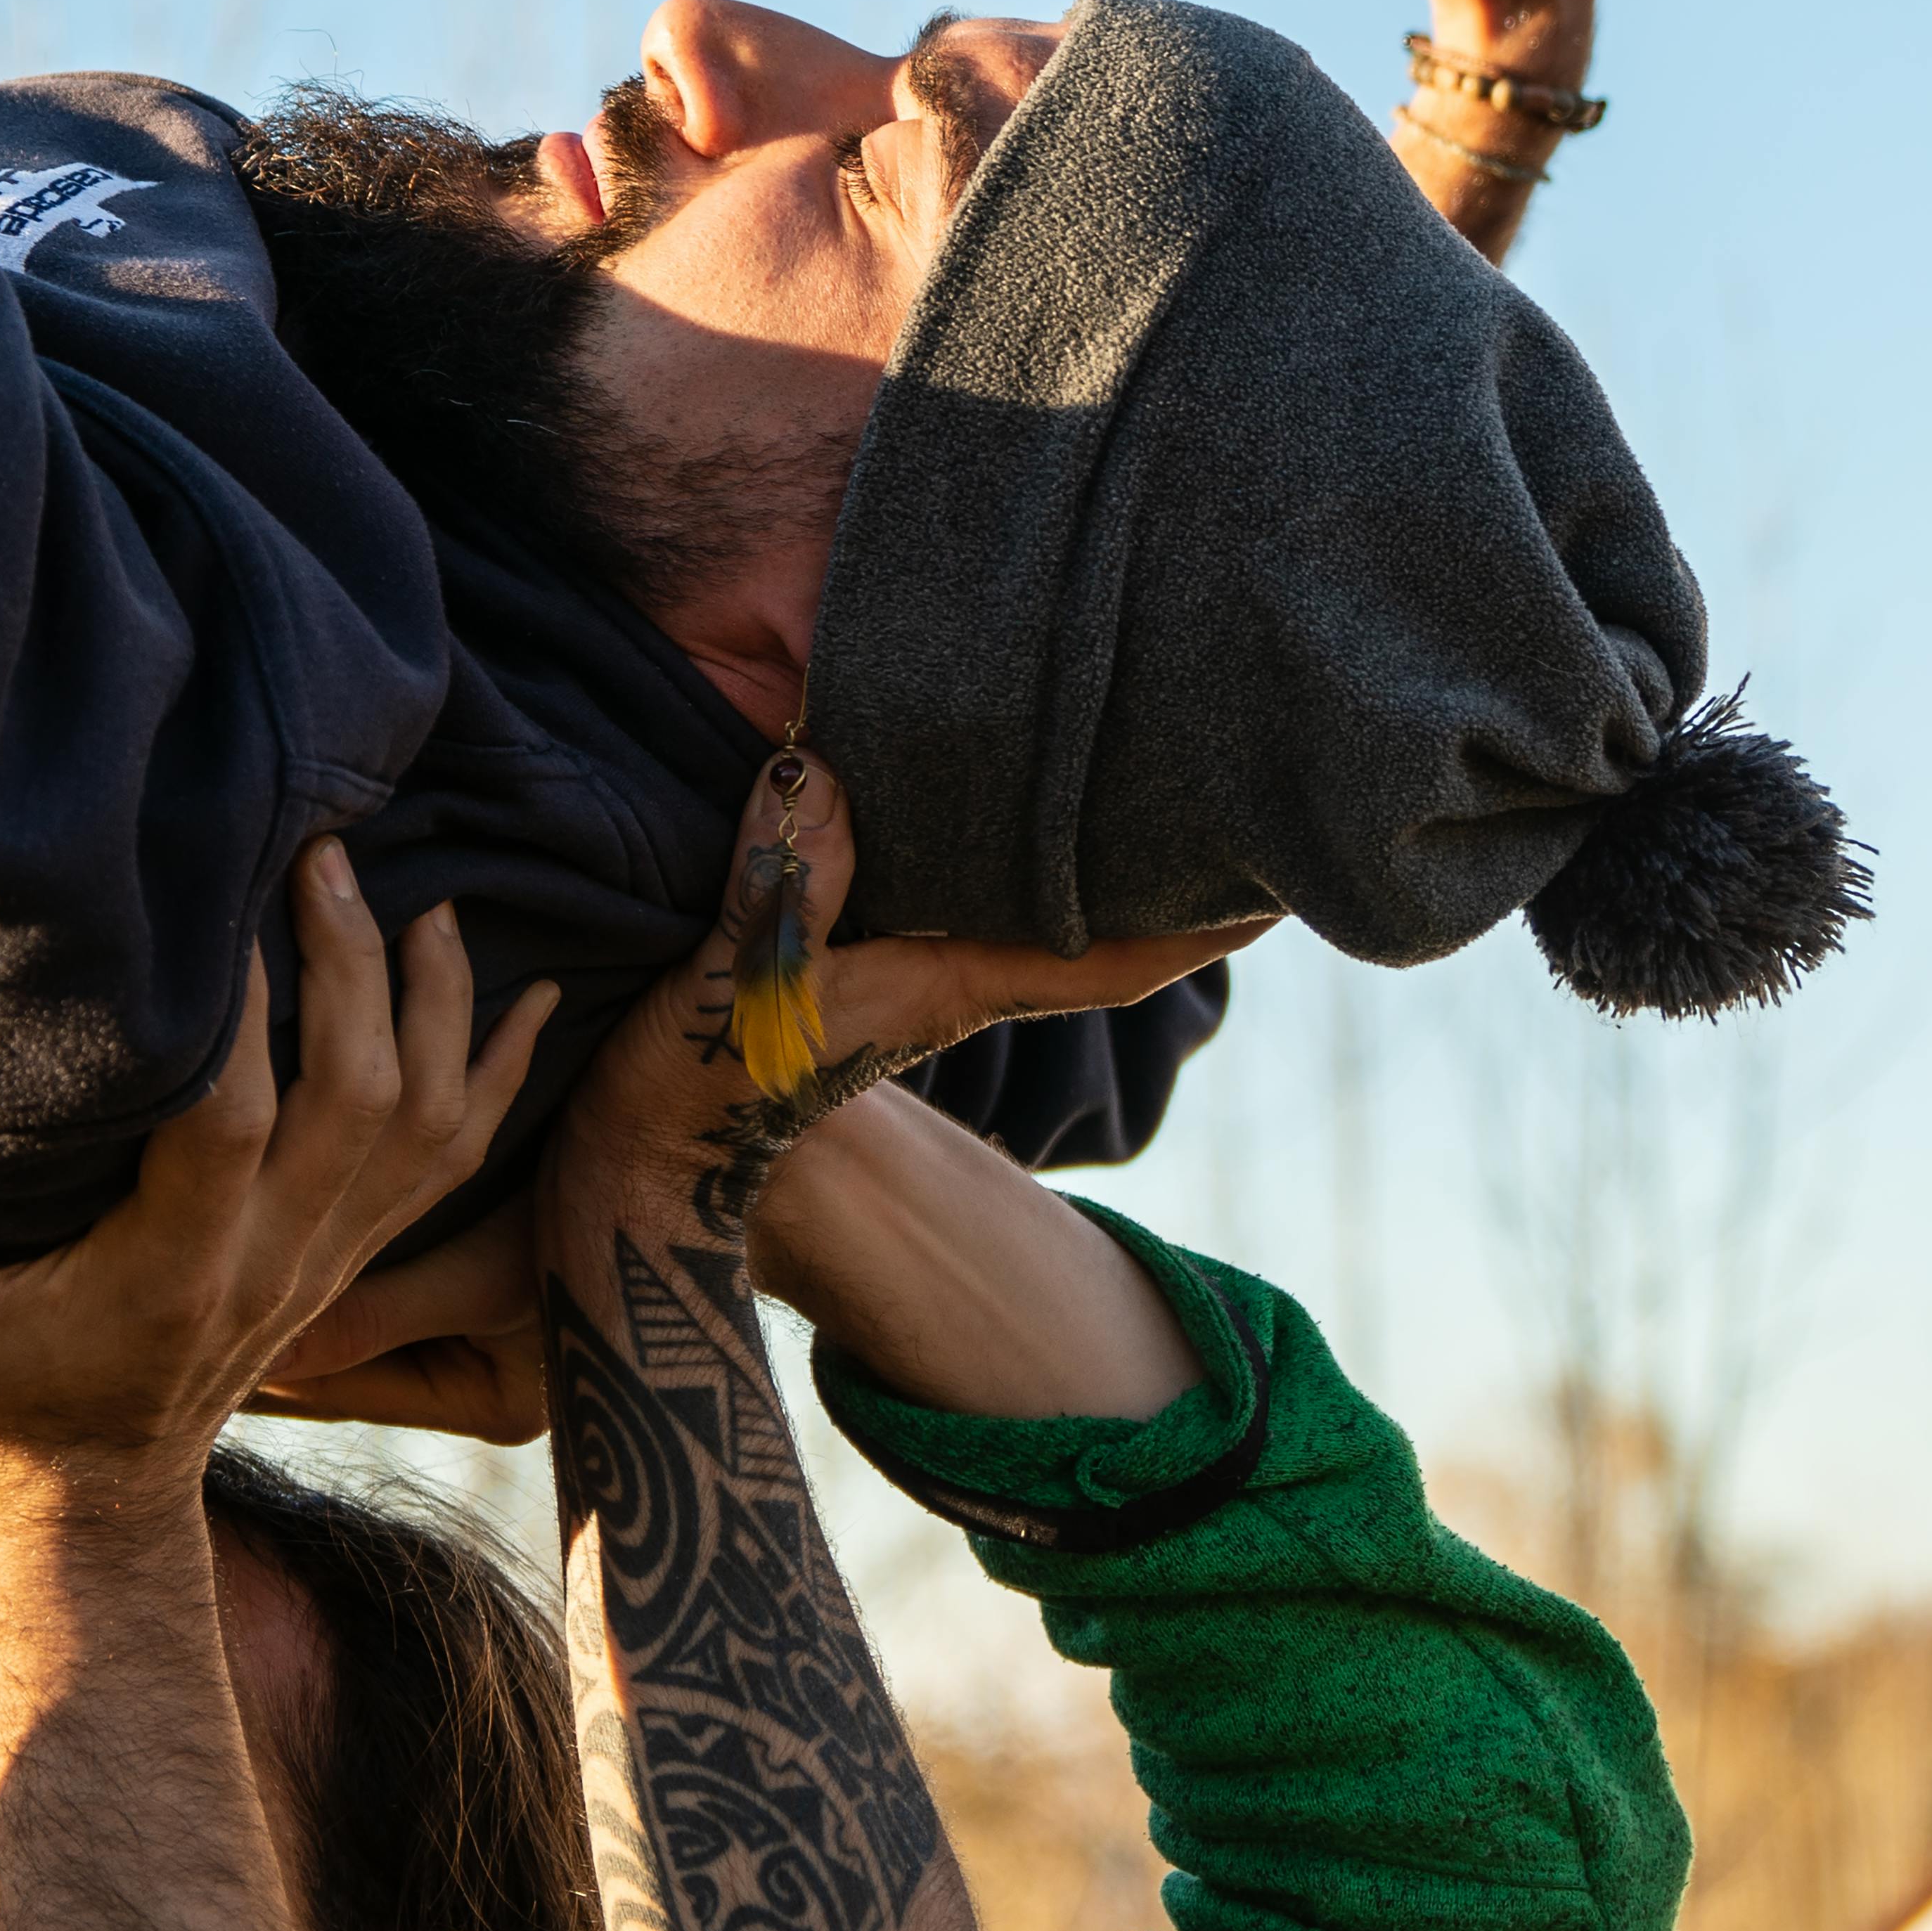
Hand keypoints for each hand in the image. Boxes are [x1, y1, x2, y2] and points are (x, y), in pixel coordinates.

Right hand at [0, 838, 553, 1490]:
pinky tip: (530, 988)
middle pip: (357, 1095)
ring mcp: (332, 1256)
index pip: (230, 1124)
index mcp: (171, 1268)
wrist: (94, 1490)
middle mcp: (275, 1258)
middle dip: (351, 965)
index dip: (240, 1010)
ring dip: (433, 1000)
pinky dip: (500, 1068)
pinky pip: (460, 1154)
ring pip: (425, 1115)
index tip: (219, 899)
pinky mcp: (360, 1251)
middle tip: (323, 851)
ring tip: (412, 889)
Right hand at [549, 753, 1258, 1227]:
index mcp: (947, 989)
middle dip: (1176, 878)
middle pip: (1098, 930)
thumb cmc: (690, 1088)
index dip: (1200, 930)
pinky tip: (1007, 797)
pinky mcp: (861, 965)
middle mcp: (950, 983)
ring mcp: (911, 979)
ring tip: (1155, 772)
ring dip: (1096, 860)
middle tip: (1252, 782)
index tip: (1290, 887)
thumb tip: (820, 768)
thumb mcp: (732, 982)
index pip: (1108, 962)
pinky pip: (968, 900)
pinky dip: (1008, 852)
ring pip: (1036, 912)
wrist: (641, 1162)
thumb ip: (778, 882)